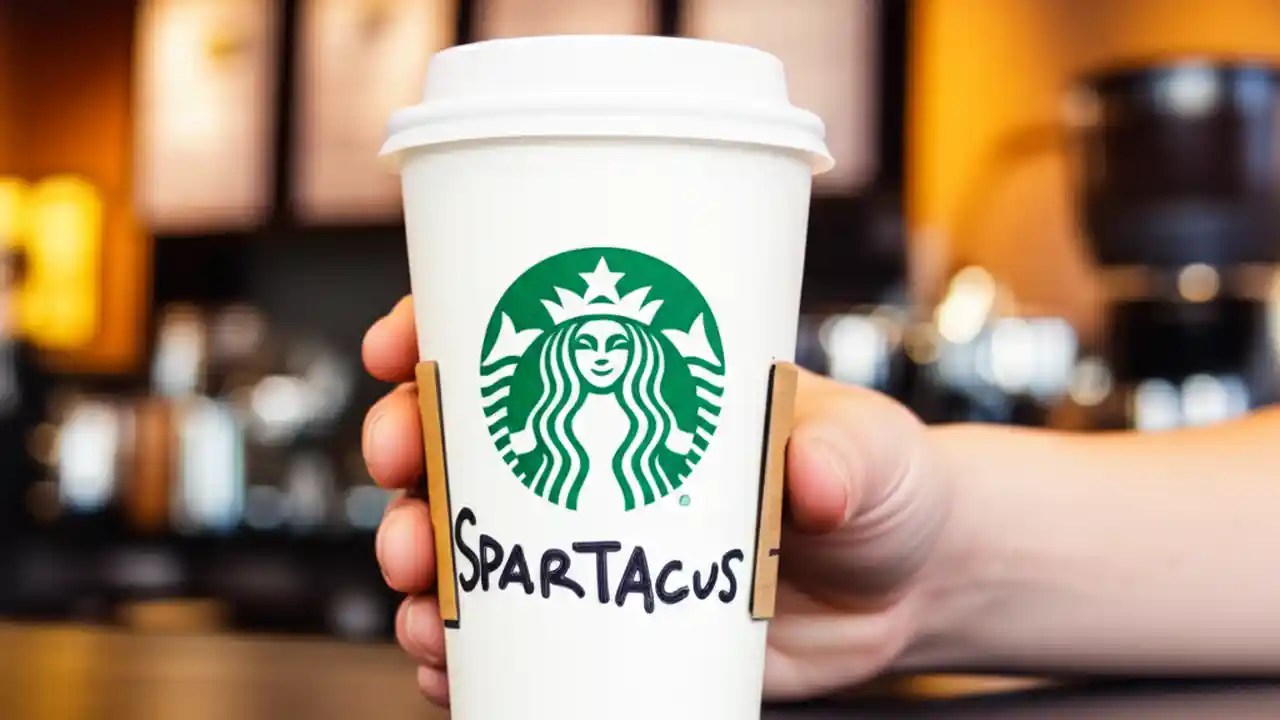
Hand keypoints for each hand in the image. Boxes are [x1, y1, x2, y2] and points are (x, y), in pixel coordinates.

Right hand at [362, 296, 954, 706]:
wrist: (906, 589)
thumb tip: (803, 478)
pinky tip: (449, 662)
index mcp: (643, 384)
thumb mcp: (873, 452)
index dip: (439, 331)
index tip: (398, 347)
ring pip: (471, 541)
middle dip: (407, 449)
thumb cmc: (881, 484)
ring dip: (421, 560)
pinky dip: (465, 649)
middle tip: (402, 474)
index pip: (519, 337)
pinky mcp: (610, 622)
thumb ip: (846, 458)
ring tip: (421, 591)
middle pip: (465, 440)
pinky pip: (512, 636)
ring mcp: (596, 543)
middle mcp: (600, 459)